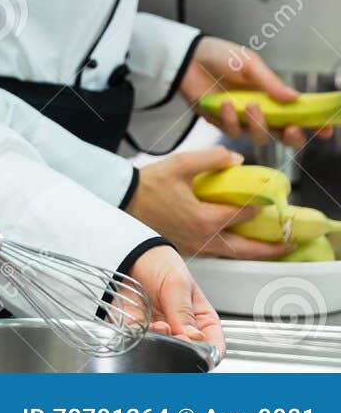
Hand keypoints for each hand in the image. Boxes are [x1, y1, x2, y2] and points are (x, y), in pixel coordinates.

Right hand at [125, 147, 290, 258]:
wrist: (123, 201)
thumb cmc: (149, 185)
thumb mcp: (180, 164)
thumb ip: (211, 158)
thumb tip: (236, 159)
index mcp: (206, 218)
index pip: (245, 214)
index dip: (261, 206)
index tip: (271, 199)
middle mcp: (204, 238)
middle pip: (248, 249)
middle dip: (272, 247)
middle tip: (290, 243)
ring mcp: (196, 246)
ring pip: (234, 255)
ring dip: (255, 252)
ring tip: (271, 248)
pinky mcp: (188, 248)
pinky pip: (219, 254)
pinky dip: (235, 251)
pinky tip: (238, 244)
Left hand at [128, 245, 224, 355]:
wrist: (129, 254)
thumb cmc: (160, 263)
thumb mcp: (177, 283)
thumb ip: (183, 311)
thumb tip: (193, 336)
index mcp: (202, 319)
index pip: (214, 344)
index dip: (209, 350)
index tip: (197, 345)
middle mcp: (184, 329)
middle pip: (190, 351)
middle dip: (182, 348)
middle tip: (175, 335)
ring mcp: (162, 330)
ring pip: (165, 349)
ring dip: (161, 343)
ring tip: (158, 326)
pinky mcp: (139, 328)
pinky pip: (141, 341)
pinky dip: (142, 339)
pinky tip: (143, 328)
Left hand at [179, 37, 331, 147]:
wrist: (188, 58)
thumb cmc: (220, 56)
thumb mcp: (249, 64)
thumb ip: (271, 83)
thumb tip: (296, 98)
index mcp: (273, 96)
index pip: (299, 115)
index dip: (314, 125)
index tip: (325, 130)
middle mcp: (261, 111)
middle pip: (284, 136)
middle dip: (292, 136)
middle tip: (290, 128)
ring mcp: (241, 119)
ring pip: (260, 137)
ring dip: (258, 124)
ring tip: (250, 105)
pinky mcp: (221, 123)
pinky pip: (232, 131)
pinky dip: (230, 119)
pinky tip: (224, 104)